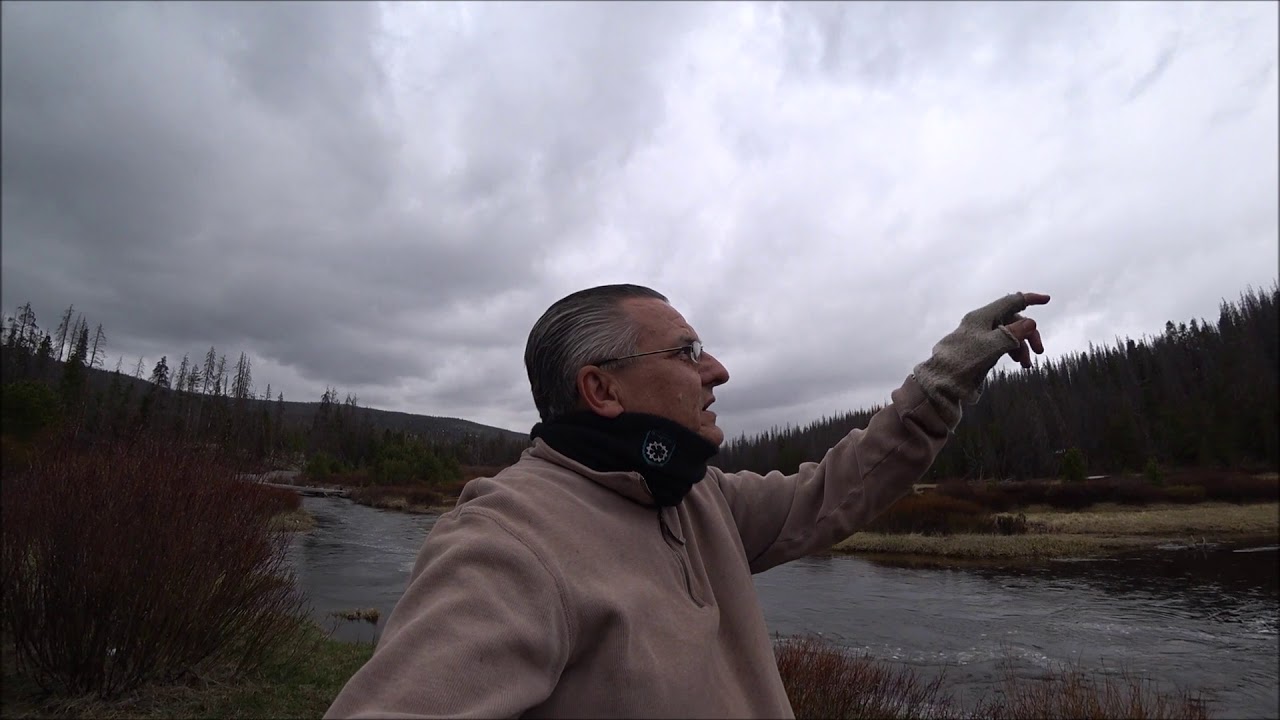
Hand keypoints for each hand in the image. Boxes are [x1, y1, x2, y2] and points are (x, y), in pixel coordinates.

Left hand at [913, 291, 1052, 428]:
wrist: (943, 381)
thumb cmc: (965, 362)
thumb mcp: (992, 347)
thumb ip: (1012, 334)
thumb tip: (1031, 322)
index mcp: (983, 316)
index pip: (1011, 301)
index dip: (1030, 299)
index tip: (1047, 299)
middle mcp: (982, 323)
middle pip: (1014, 320)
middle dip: (1029, 334)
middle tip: (1040, 352)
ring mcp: (981, 336)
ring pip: (1009, 334)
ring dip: (1022, 347)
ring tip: (1026, 366)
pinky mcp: (980, 349)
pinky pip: (1002, 344)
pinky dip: (1013, 351)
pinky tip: (1019, 363)